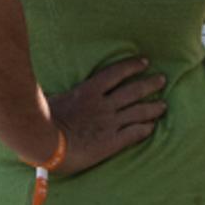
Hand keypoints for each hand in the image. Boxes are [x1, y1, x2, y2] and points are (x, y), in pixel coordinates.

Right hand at [42, 56, 167, 172]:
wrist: (44, 142)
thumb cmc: (40, 120)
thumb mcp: (48, 99)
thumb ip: (55, 94)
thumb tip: (48, 91)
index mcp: (88, 91)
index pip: (115, 73)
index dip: (132, 66)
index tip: (144, 62)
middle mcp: (103, 105)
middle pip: (133, 91)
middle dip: (150, 84)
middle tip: (162, 80)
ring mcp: (109, 123)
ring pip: (139, 112)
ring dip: (153, 108)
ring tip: (163, 106)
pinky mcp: (111, 142)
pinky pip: (134, 133)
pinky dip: (145, 129)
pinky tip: (152, 127)